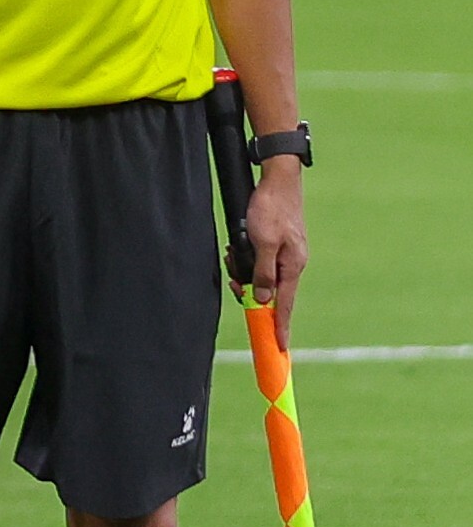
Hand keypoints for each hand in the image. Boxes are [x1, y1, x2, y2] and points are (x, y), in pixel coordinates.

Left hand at [244, 163, 307, 336]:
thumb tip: (262, 300)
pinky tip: (235, 248)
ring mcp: (284, 254)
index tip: (280, 346)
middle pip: (268, 291)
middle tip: (233, 282)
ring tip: (233, 255)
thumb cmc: (271, 209)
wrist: (278, 180)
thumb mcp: (264, 243)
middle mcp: (291, 263)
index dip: (281, 325)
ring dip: (243, 270)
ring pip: (260, 276)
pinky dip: (244, 258)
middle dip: (248, 289)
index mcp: (293, 266)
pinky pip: (257, 261)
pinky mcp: (275, 244)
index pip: (286, 303)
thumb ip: (263, 273)